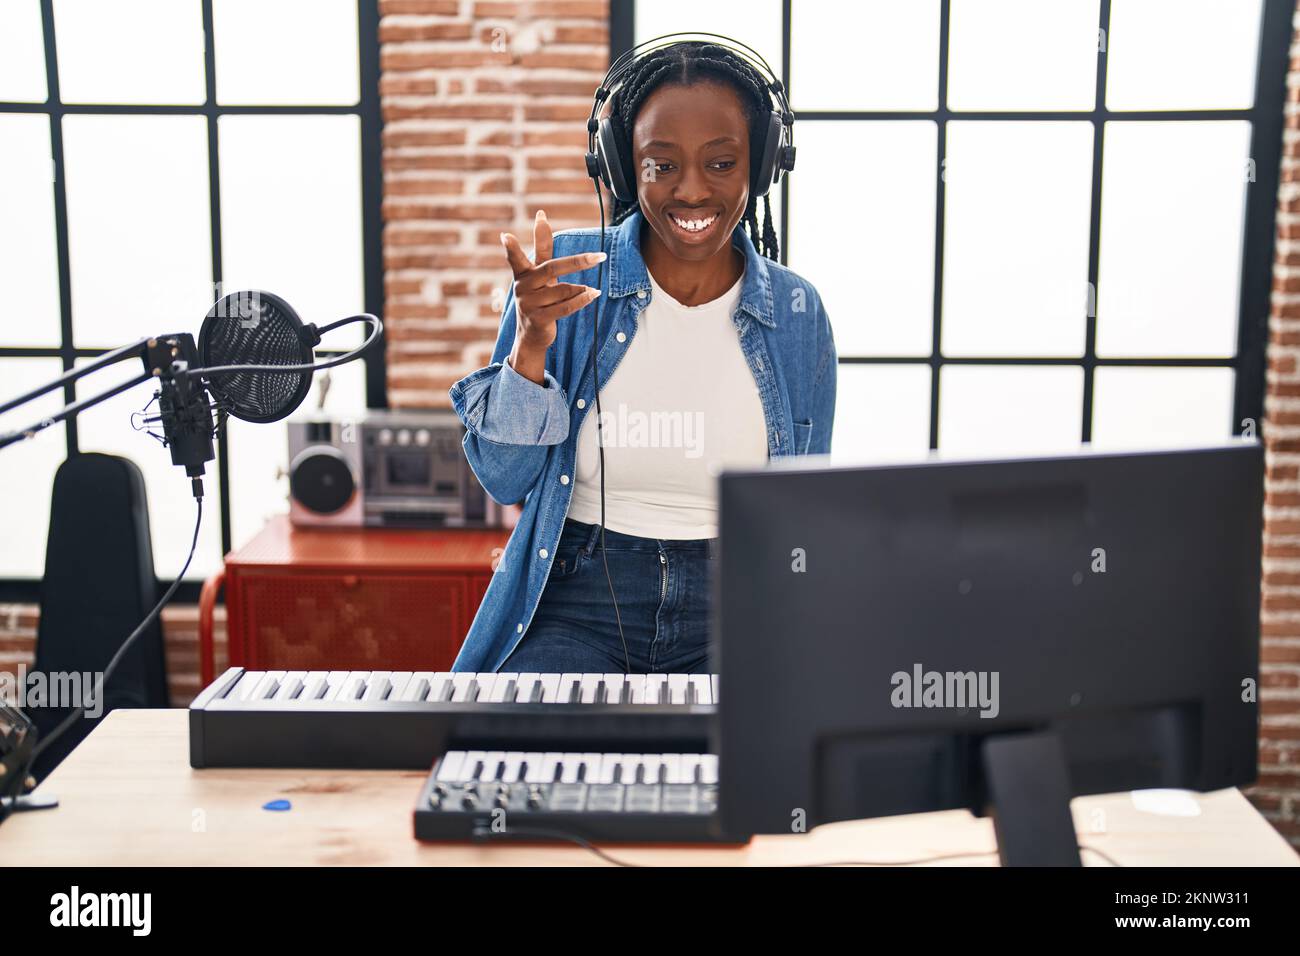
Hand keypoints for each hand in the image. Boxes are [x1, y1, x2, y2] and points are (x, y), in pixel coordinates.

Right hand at [501, 209, 604, 383]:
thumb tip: (541, 216)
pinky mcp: (539, 319)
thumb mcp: (539, 272)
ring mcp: (529, 304)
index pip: (516, 258)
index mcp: (522, 274)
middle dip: (578, 262)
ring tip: (592, 289)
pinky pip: (566, 307)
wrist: (531, 335)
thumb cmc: (538, 297)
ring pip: (563, 290)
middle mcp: (523, 287)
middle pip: (552, 269)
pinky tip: (593, 294)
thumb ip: (542, 247)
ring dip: (582, 289)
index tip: (505, 235)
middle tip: (600, 257)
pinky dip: (582, 300)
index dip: (511, 248)